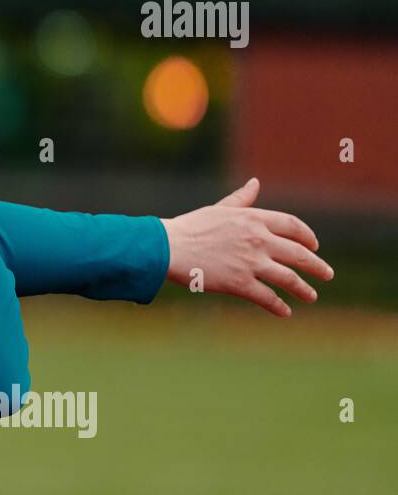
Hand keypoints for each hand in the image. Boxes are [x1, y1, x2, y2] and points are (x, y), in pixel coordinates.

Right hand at [160, 178, 333, 316]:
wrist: (167, 248)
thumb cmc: (189, 228)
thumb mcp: (218, 210)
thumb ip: (241, 200)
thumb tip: (255, 183)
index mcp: (253, 219)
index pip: (293, 226)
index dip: (308, 237)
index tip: (314, 246)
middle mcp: (258, 239)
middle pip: (299, 254)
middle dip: (317, 266)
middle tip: (327, 274)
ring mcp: (251, 262)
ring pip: (289, 278)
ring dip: (303, 289)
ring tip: (311, 296)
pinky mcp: (240, 283)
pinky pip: (268, 297)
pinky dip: (279, 306)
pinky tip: (285, 311)